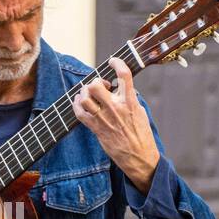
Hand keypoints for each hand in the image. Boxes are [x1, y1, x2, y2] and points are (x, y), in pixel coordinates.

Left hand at [72, 58, 159, 194]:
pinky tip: (81, 104)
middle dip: (95, 82)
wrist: (138, 157)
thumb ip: (129, 98)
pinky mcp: (96, 128)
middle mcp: (116, 108)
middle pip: (96, 85)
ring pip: (85, 98)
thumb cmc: (141, 135)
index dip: (117, 63)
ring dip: (84, 93)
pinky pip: (79, 113)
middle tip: (100, 87)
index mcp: (130, 102)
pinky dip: (77, 105)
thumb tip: (120, 87)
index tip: (113, 61)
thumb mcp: (140, 112)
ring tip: (89, 95)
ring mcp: (104, 119)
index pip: (124, 75)